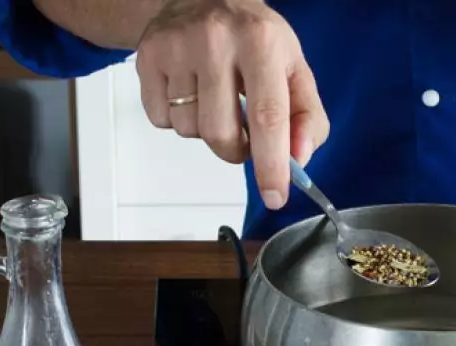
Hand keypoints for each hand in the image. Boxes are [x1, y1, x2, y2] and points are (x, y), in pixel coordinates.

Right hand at [135, 0, 329, 209]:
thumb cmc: (254, 38)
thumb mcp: (294, 68)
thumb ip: (307, 117)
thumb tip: (298, 159)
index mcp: (261, 42)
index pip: (268, 118)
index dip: (272, 165)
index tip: (275, 196)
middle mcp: (216, 40)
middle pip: (222, 134)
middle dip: (237, 151)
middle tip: (244, 134)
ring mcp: (177, 47)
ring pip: (190, 131)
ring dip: (207, 132)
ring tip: (216, 101)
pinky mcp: (148, 57)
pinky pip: (162, 120)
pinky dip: (179, 120)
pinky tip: (191, 92)